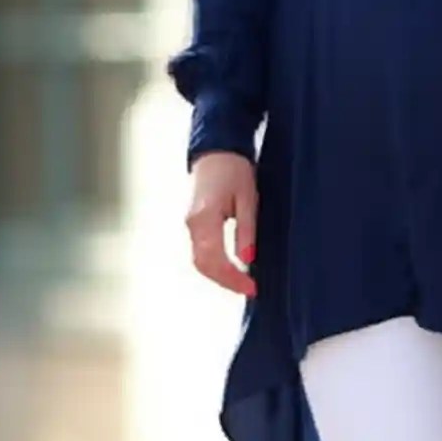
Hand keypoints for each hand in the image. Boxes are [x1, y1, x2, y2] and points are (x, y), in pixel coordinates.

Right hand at [186, 151, 257, 295]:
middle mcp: (191, 224)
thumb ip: (246, 229)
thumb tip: (247, 260)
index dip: (232, 278)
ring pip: (200, 260)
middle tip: (250, 290)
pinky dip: (215, 265)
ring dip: (220, 276)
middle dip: (226, 282)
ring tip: (244, 283)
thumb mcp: (248, 198)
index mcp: (204, 217)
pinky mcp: (193, 224)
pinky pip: (201, 251)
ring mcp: (190, 224)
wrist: (216, 151)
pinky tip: (233, 270)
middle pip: (203, 265)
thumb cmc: (234, 170)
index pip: (213, 259)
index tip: (252, 288)